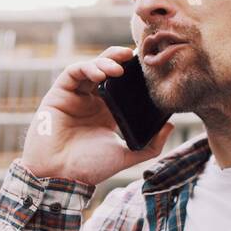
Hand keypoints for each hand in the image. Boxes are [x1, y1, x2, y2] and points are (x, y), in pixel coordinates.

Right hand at [20, 45, 173, 185]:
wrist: (60, 176)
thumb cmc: (89, 168)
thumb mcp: (126, 156)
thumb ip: (150, 145)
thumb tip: (171, 126)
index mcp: (108, 113)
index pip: (123, 86)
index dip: (134, 74)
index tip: (148, 66)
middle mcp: (92, 101)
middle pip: (107, 71)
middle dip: (120, 59)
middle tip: (134, 54)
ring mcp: (76, 96)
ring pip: (91, 68)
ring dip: (105, 62)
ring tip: (118, 68)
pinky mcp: (59, 94)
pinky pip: (73, 73)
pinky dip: (87, 68)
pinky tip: (101, 73)